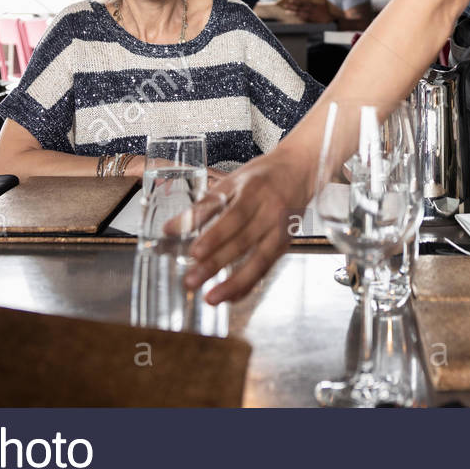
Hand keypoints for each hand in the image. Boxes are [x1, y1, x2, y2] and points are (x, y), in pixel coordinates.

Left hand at [178, 146, 310, 303]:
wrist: (300, 170)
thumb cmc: (261, 176)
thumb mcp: (231, 182)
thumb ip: (202, 207)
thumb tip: (169, 229)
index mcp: (255, 192)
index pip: (234, 216)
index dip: (215, 236)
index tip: (194, 253)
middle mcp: (271, 212)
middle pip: (243, 242)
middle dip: (216, 264)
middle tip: (191, 281)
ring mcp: (281, 230)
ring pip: (259, 261)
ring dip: (234, 283)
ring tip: (211, 298)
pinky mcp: (285, 244)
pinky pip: (266, 268)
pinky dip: (249, 284)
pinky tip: (231, 297)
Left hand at [285, 0, 332, 22]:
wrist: (329, 20)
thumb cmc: (326, 11)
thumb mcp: (324, 3)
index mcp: (312, 5)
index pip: (302, 2)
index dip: (295, 1)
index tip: (289, 0)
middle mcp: (310, 10)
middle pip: (298, 7)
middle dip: (291, 6)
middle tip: (284, 5)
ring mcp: (309, 16)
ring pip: (298, 13)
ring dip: (292, 12)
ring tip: (286, 12)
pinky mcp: (309, 20)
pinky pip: (302, 19)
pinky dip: (297, 18)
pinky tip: (292, 17)